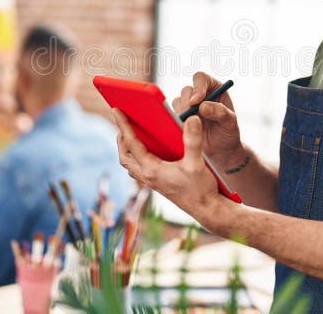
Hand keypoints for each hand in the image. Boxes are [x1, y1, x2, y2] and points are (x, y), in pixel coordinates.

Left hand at [112, 108, 221, 224]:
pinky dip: (137, 158)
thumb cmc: (200, 189)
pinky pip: (139, 170)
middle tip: (121, 122)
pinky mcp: (159, 184)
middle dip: (121, 139)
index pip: (132, 144)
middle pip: (124, 157)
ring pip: (130, 165)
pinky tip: (147, 151)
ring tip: (130, 136)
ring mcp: (152, 182)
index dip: (123, 125)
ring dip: (127, 150)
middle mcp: (148, 177)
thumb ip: (193, 141)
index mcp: (152, 170)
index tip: (116, 111)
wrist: (206, 210)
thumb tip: (192, 119)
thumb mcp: (196, 163)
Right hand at [171, 72, 241, 160]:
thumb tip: (203, 106)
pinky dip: (177, 120)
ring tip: (193, 125)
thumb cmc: (228, 132)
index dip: (197, 87)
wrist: (221, 149)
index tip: (196, 101)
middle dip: (188, 103)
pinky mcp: (181, 116)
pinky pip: (173, 113)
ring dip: (183, 112)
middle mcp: (200, 94)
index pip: (201, 79)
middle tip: (191, 116)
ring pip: (178, 101)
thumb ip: (221, 112)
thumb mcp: (231, 122)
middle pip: (187, 90)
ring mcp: (189, 105)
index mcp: (214, 88)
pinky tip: (186, 128)